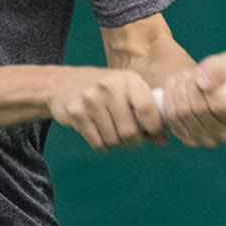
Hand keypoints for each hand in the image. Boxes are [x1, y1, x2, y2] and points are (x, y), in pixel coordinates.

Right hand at [47, 68, 164, 151]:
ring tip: (113, 136)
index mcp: (128, 79)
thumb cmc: (103, 90)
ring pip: (113, 139)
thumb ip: (146, 114)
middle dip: (132, 141)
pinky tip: (100, 136)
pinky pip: (97, 142)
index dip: (153, 126)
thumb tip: (163, 140)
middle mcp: (110, 87)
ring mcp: (91, 99)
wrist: (63, 83)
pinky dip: (102, 146)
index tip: (151, 131)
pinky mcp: (76, 113)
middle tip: (129, 138)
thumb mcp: (126, 92)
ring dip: (116, 144)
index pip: (148, 108)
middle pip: (129, 131)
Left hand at [157, 51, 225, 147]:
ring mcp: (207, 140)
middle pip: (199, 110)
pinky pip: (172, 119)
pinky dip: (170, 100)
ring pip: (183, 114)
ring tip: (182, 77)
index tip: (202, 74)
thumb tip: (203, 84)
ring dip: (179, 90)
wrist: (204, 87)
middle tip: (189, 72)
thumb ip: (221, 69)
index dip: (208, 88)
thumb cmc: (222, 75)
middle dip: (190, 86)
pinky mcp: (189, 139)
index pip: (221, 107)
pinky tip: (175, 88)